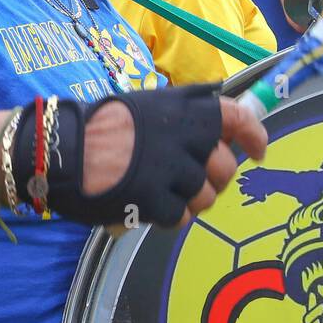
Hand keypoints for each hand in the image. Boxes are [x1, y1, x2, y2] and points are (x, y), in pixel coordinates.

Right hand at [51, 87, 267, 227]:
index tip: (259, 151)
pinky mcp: (156, 200)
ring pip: (205, 197)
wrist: (62, 151)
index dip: (254, 136)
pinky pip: (180, 217)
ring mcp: (172, 170)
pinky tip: (148, 206)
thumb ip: (183, 113)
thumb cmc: (101, 127)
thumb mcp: (148, 105)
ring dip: (190, 200)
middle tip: (194, 181)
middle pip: (226, 168)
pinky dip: (168, 216)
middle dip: (215, 179)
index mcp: (185, 110)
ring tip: (163, 193)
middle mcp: (186, 137)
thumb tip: (218, 116)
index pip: (237, 118)